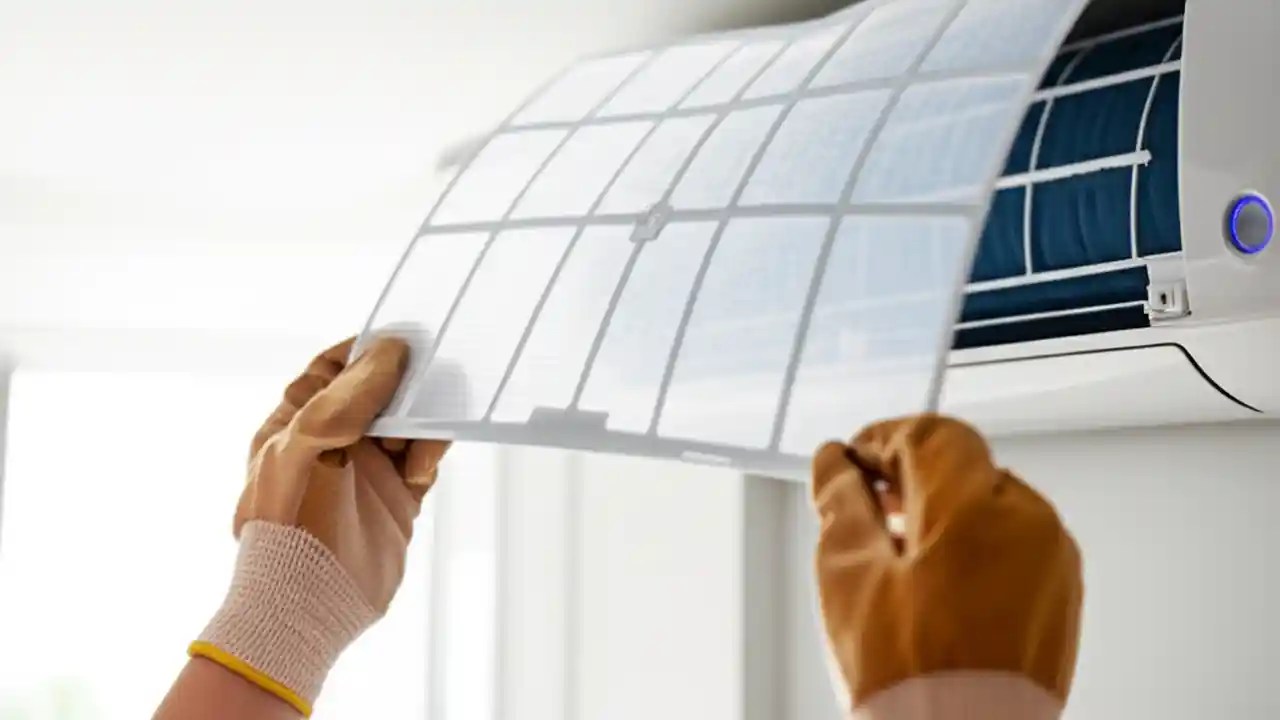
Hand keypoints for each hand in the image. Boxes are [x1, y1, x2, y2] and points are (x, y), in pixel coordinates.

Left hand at [187, 337, 448, 715]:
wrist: (307, 602)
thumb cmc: (288, 521)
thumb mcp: (306, 442)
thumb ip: (347, 395)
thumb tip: (390, 352)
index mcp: (295, 423)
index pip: (332, 370)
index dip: (364, 352)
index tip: (398, 339)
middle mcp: (333, 443)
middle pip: (378, 394)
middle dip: (404, 384)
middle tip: (430, 373)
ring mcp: (367, 472)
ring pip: (407, 424)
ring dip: (422, 419)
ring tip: (424, 429)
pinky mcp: (397, 501)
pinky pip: (425, 460)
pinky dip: (432, 452)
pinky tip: (424, 463)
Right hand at [811, 415, 1081, 717]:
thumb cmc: (912, 683)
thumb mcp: (848, 576)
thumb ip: (841, 503)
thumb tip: (835, 465)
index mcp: (978, 510)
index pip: (931, 434)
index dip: (882, 439)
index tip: (854, 461)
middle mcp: (1031, 526)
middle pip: (964, 466)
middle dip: (909, 478)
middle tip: (865, 507)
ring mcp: (1054, 563)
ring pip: (991, 505)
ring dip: (943, 513)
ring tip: (896, 558)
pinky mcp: (1061, 597)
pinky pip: (1015, 545)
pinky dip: (975, 547)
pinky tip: (934, 586)